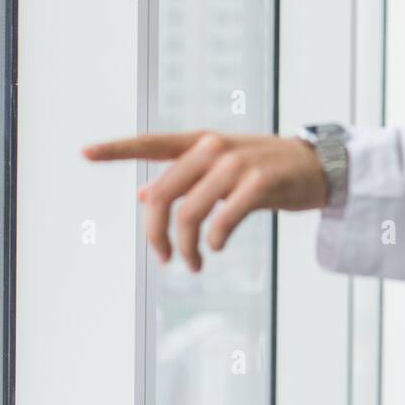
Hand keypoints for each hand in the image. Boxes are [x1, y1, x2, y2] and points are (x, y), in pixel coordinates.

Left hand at [81, 131, 328, 270]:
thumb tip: (141, 193)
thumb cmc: (268, 169)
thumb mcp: (223, 167)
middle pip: (163, 194)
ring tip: (193, 262)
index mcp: (201, 142)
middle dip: (156, 232)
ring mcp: (237, 164)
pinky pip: (222, 220)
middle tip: (164, 256)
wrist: (320, 167)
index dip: (116, 149)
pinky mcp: (260, 182)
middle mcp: (214, 148)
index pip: (151, 142)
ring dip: (187, 247)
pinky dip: (214, 240)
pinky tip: (216, 247)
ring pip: (190, 213)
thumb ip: (184, 178)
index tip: (84, 153)